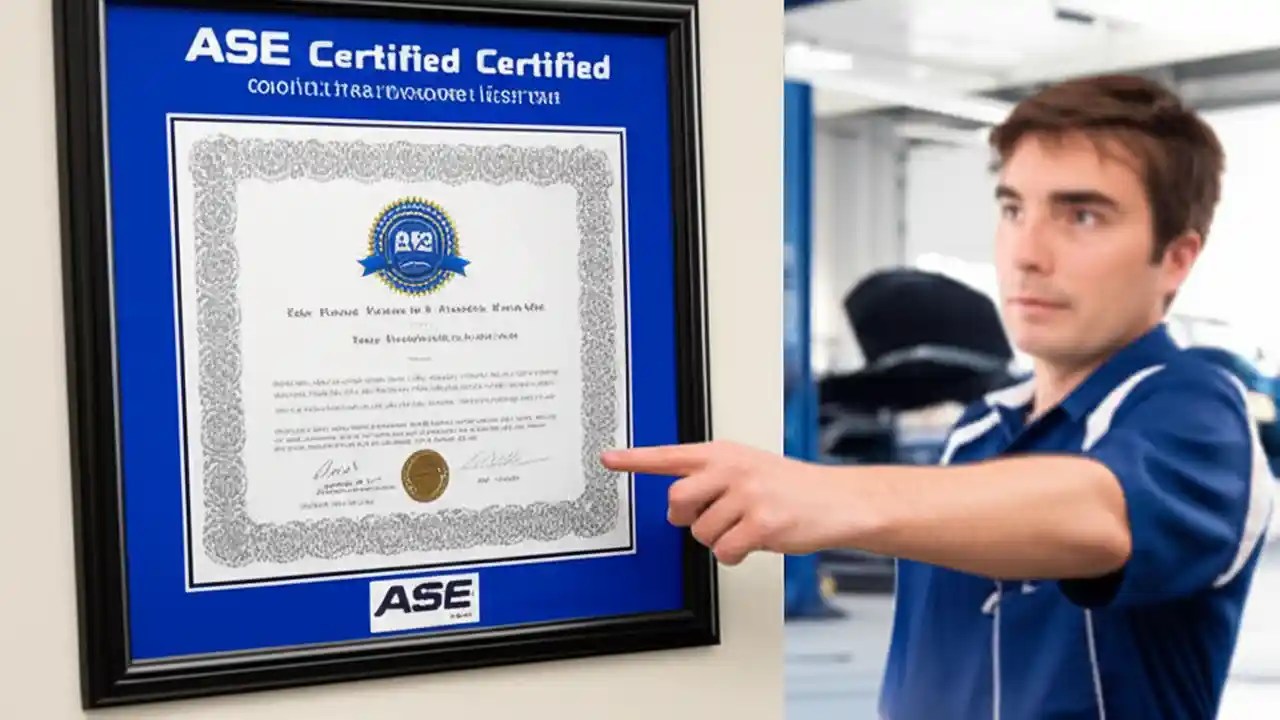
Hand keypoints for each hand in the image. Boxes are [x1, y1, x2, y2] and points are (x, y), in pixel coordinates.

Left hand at [600, 440, 844, 564]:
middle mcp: (732, 469)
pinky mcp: (762, 523)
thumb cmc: (789, 487)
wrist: (835, 500)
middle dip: (686, 518)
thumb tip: (678, 504)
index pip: (670, 455)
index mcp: (723, 453)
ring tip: (745, 525)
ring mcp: (747, 495)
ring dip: (718, 539)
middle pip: (676, 501)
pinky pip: (724, 551)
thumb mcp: (747, 466)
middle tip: (707, 518)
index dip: (635, 459)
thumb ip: (711, 477)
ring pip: (701, 532)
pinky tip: (754, 541)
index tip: (608, 458)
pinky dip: (734, 555)